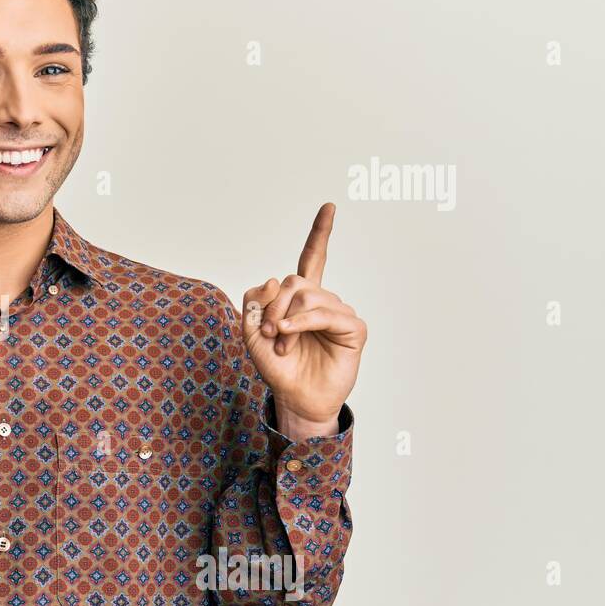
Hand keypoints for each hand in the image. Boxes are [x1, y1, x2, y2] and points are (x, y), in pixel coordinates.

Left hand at [240, 203, 366, 435]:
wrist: (294, 397)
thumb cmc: (277, 366)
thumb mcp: (252, 332)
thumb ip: (255, 302)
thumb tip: (275, 278)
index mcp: (300, 298)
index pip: (312, 259)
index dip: (320, 233)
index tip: (329, 207)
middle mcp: (322, 301)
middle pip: (296, 280)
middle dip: (275, 305)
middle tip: (270, 332)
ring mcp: (340, 313)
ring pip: (308, 297)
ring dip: (287, 322)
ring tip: (282, 344)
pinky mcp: (353, 329)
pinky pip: (326, 314)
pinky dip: (303, 324)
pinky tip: (292, 338)